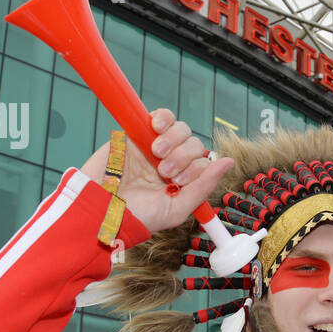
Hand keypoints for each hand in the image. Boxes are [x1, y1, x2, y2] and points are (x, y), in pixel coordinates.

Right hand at [80, 109, 233, 233]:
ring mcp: (154, 146)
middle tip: (164, 171)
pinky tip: (157, 128)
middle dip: (184, 157)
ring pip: (181, 129)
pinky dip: (164, 118)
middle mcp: (171, 162)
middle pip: (194, 144)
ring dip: (174, 141)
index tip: (177, 181)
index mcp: (182, 180)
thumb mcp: (178, 208)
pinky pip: (161, 116)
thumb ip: (204, 185)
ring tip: (156, 155)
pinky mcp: (137, 133)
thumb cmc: (138, 215)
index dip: (196, 168)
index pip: (203, 162)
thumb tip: (228, 162)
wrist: (103, 207)